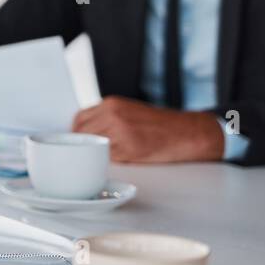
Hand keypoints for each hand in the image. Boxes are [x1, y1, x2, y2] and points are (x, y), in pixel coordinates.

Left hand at [72, 97, 223, 162]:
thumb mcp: (128, 110)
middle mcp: (112, 115)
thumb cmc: (159, 124)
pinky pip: (109, 158)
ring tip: (115, 152)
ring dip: (99, 153)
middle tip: (93, 152)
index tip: (79, 140)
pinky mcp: (129, 149)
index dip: (77, 132)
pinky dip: (113, 160)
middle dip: (85, 144)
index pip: (79, 119)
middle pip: (82, 134)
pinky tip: (126, 156)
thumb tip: (83, 131)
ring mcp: (120, 132)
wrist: (186, 132)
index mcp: (110, 104)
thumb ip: (106, 117)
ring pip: (94, 147)